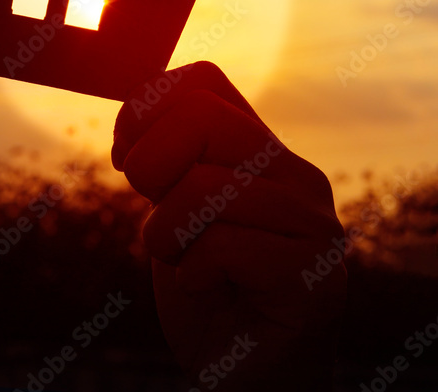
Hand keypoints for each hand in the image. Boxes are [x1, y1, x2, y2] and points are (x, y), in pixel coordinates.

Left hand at [112, 61, 345, 390]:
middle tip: (154, 215)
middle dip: (149, 164)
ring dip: (166, 236)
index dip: (145, 107)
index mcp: (262, 150)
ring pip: (202, 186)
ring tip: (187, 265)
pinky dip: (192, 275)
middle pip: (200, 116)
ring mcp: (313, 222)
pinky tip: (213, 292)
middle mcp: (295, 173)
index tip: (126, 160)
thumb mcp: (175, 211)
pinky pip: (219, 247)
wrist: (248, 378)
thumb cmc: (207, 291)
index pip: (202, 80)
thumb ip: (171, 160)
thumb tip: (132, 120)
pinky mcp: (315, 274)